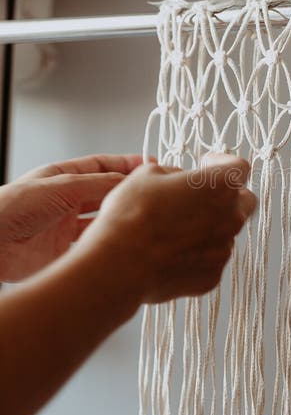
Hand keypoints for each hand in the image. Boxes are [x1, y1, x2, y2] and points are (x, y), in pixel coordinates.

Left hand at [0, 154, 142, 282]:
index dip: (127, 164)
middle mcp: (67, 200)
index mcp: (64, 177)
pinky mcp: (65, 250)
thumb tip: (128, 179)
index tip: (151, 164)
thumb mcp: (61, 187)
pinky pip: (94, 244)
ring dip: (120, 217)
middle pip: (106, 192)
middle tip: (152, 191)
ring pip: (103, 219)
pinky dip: (108, 242)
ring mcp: (67, 225)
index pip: (103, 166)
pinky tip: (120, 240)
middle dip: (129, 190)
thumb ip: (97, 184)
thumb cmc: (11, 208)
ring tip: (141, 216)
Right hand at [80, 153, 256, 303]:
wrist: (121, 263)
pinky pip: (211, 259)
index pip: (240, 167)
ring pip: (226, 232)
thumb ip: (174, 175)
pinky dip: (197, 254)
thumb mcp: (147, 175)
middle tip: (201, 196)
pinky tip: (171, 253)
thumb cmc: (133, 215)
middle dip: (228, 196)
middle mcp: (231, 218)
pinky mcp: (213, 276)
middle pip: (244, 201)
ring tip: (176, 229)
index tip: (207, 164)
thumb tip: (178, 182)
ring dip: (209, 227)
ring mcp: (224, 250)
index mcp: (220, 185)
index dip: (223, 162)